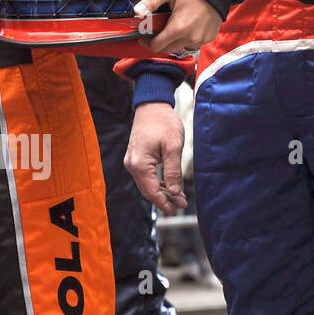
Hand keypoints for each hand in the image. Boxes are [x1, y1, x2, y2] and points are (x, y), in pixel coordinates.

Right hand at [124, 101, 186, 215]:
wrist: (152, 105)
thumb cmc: (164, 123)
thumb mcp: (173, 147)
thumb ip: (173, 171)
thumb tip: (174, 192)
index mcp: (139, 163)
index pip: (151, 191)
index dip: (164, 203)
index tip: (177, 209)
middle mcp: (132, 164)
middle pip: (147, 190)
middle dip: (164, 199)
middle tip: (182, 205)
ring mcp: (132, 161)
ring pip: (146, 184)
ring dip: (162, 192)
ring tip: (178, 197)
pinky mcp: (135, 157)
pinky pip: (145, 176)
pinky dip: (157, 183)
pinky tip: (169, 186)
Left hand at [135, 0, 222, 55]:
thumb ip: (152, 1)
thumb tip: (137, 12)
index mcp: (178, 28)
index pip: (157, 46)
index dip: (147, 43)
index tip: (144, 37)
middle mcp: (190, 37)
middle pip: (167, 49)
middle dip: (159, 42)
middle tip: (157, 30)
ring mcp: (201, 39)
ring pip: (180, 48)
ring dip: (173, 41)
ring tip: (172, 26)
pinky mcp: (208, 37)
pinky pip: (192, 44)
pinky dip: (186, 39)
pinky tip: (185, 26)